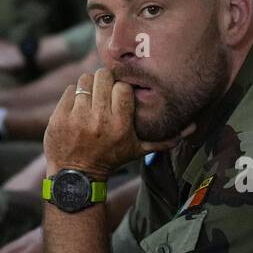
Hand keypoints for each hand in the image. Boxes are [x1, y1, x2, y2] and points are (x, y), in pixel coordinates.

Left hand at [44, 68, 192, 180]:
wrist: (76, 176)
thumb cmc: (111, 159)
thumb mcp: (138, 151)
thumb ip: (164, 140)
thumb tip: (193, 128)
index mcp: (120, 125)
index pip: (123, 87)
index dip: (122, 88)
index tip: (120, 96)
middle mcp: (98, 119)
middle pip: (103, 77)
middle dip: (105, 81)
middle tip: (105, 91)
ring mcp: (76, 117)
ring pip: (85, 80)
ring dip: (89, 85)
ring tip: (92, 97)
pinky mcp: (59, 117)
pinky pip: (70, 90)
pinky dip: (75, 95)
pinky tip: (79, 106)